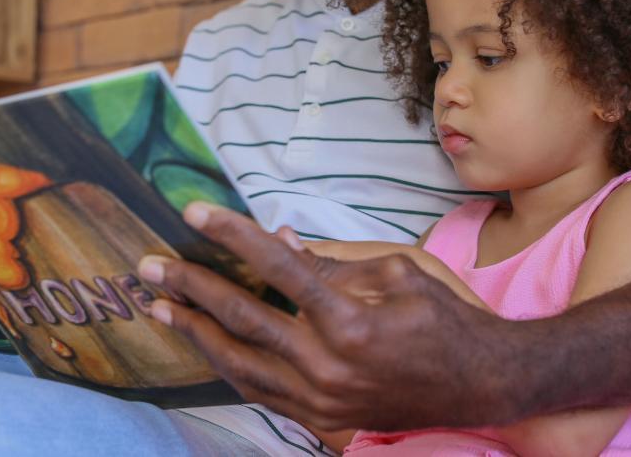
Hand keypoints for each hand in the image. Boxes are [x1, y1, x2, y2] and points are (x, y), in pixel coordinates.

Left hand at [138, 202, 507, 431]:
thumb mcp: (397, 273)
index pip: (279, 268)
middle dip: (192, 290)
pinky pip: (260, 393)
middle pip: (244, 320)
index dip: (233, 237)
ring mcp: (321, 398)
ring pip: (240, 364)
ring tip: (162, 308)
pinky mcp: (321, 416)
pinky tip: (205, 346)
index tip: (195, 214)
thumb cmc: (444, 319)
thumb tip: (282, 242)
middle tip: (151, 269)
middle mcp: (328, 364)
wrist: (479, 384)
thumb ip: (332, 262)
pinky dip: (227, 367)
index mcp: (350, 320)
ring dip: (196, 333)